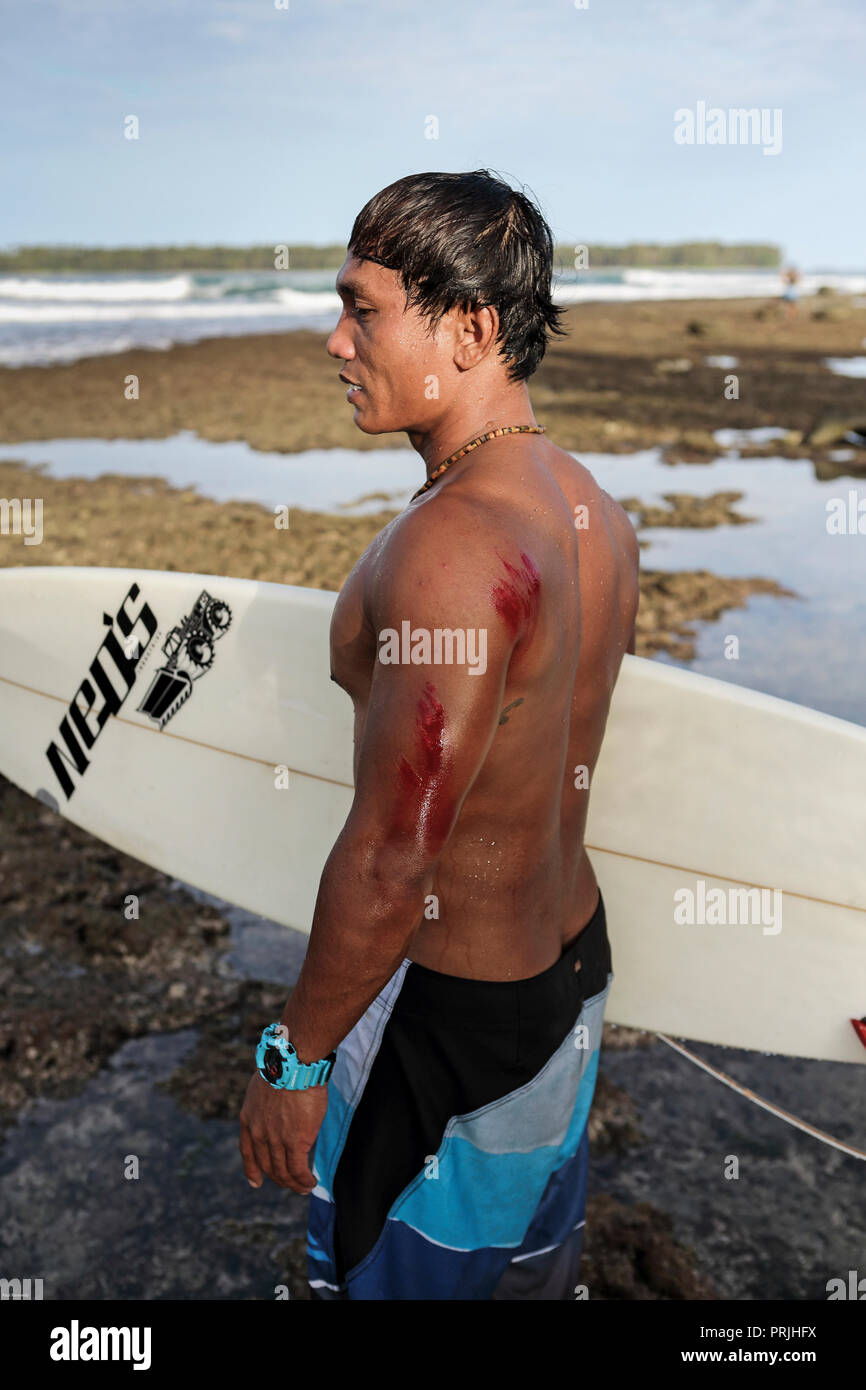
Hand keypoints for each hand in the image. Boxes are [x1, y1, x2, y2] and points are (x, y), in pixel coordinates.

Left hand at [239, 1071, 328, 1193]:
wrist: (293, 1064)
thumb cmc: (284, 1066)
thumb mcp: (264, 1085)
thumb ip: (266, 1101)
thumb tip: (277, 1102)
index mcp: (248, 1118)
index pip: (247, 1151)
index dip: (252, 1169)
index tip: (255, 1182)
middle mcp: (258, 1133)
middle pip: (267, 1165)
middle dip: (278, 1178)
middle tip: (290, 1184)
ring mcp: (275, 1140)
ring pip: (283, 1171)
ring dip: (294, 1183)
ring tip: (304, 1187)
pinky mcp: (295, 1142)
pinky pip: (298, 1170)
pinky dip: (303, 1180)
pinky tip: (310, 1182)